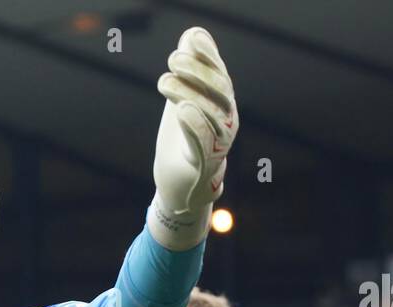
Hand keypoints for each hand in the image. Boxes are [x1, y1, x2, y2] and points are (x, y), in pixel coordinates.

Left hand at [148, 27, 237, 250]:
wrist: (182, 187)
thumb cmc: (185, 140)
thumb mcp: (183, 100)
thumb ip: (189, 71)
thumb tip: (192, 34)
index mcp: (222, 103)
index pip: (219, 73)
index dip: (208, 55)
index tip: (191, 38)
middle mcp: (227, 121)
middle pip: (220, 91)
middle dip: (197, 71)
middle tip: (171, 60)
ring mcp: (220, 145)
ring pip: (212, 115)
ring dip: (188, 94)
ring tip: (165, 81)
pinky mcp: (206, 167)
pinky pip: (205, 144)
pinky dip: (196, 125)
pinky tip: (182, 110)